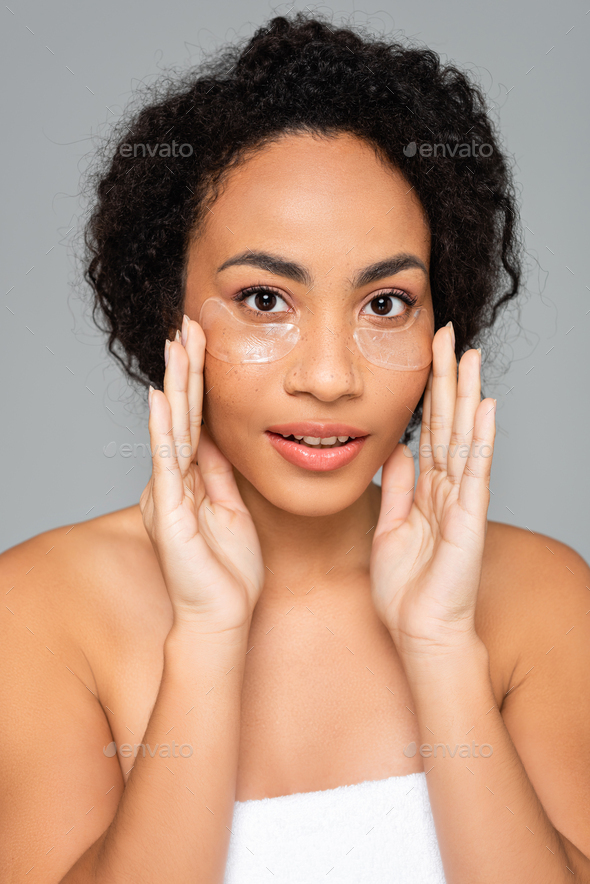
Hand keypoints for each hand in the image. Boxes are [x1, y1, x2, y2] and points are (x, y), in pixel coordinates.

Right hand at [139, 315, 264, 636]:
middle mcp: (174, 479)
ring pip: (173, 427)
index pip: (197, 419)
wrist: (221, 617)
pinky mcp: (169, 508)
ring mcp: (169, 491)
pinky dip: (164, 428)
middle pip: (182, 414)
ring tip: (178, 343)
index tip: (207, 343)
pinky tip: (162, 395)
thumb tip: (218, 438)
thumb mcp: (231, 509)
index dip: (201, 381)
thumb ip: (220, 474)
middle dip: (188, 369)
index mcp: (191, 478)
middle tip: (190, 324)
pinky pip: (167, 461)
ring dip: (176, 384)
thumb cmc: (229, 571)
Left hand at [370, 323, 495, 660]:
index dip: (429, 394)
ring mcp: (462, 501)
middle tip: (448, 335)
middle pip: (448, 423)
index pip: (429, 431)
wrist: (420, 632)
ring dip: (467, 395)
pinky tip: (484, 406)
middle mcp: (448, 489)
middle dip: (447, 379)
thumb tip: (397, 452)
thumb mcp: (391, 529)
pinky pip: (473, 470)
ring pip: (463, 437)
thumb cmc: (407, 589)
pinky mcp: (468, 518)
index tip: (427, 356)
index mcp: (428, 491)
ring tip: (469, 355)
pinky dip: (479, 437)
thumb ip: (398, 490)